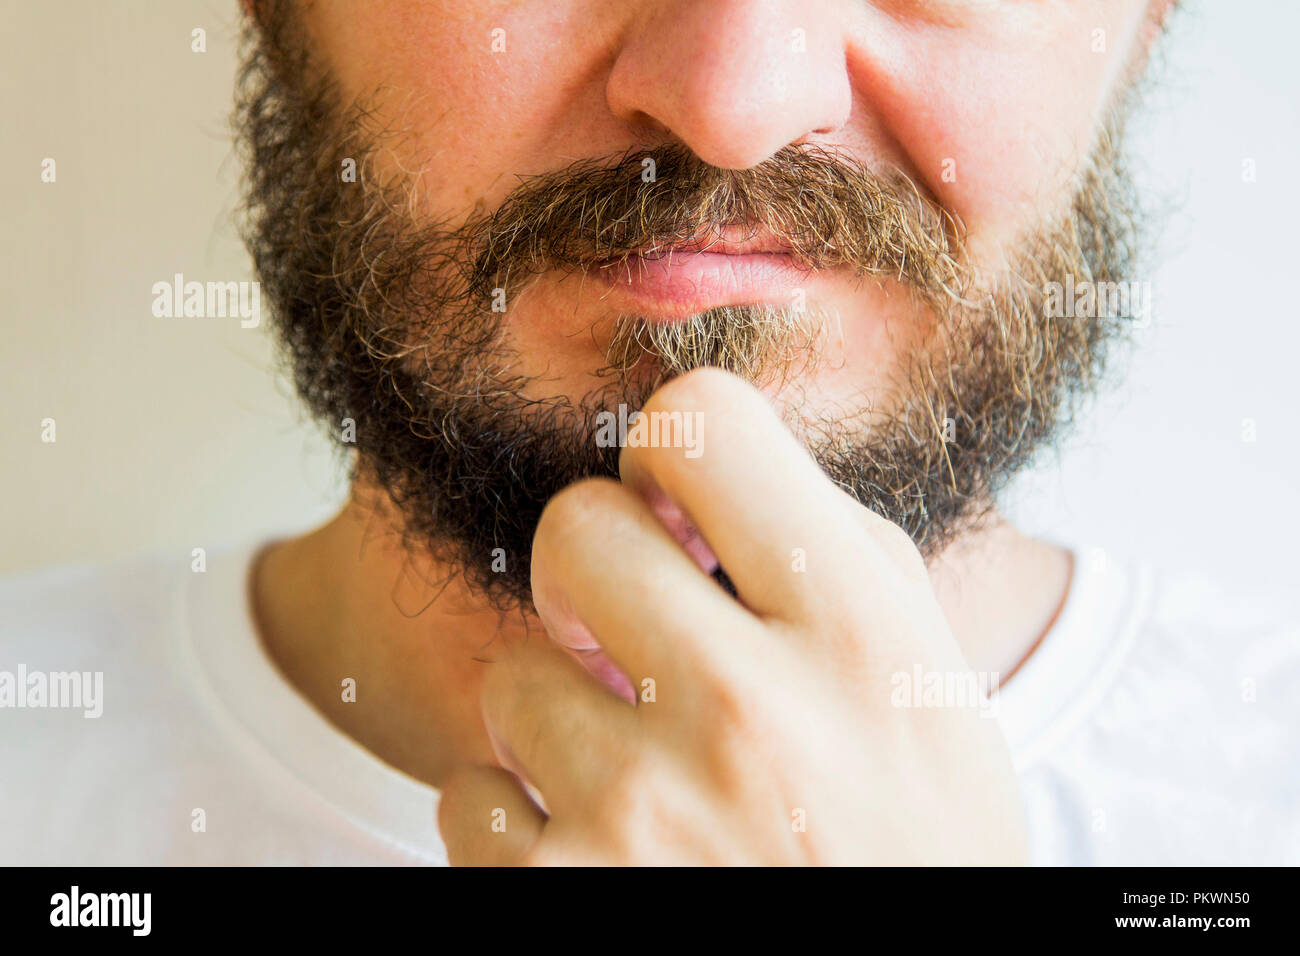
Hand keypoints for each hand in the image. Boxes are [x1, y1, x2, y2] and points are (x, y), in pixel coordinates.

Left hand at [438, 368, 1029, 864]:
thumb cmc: (912, 844)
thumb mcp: (929, 689)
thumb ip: (832, 556)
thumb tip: (700, 472)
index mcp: (856, 635)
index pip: (702, 421)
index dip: (670, 451)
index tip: (677, 513)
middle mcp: (747, 711)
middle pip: (574, 524)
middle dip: (592, 571)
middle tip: (626, 631)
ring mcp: (644, 810)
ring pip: (510, 674)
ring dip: (560, 716)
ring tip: (636, 772)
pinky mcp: (562, 896)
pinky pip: (467, 796)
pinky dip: (517, 818)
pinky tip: (595, 844)